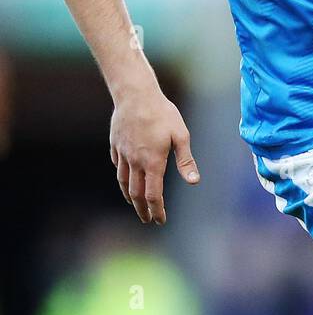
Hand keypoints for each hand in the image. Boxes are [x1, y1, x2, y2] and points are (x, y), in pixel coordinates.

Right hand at [109, 86, 199, 223]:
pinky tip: (125, 178)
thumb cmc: (162, 113)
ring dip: (130, 197)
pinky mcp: (115, 144)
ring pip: (124, 182)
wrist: (134, 94)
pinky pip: (118, 166)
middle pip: (136, 193)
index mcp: (153, 162)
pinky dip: (122, 177)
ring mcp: (123, 153)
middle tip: (147, 219)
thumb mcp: (181, 135)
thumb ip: (186, 160)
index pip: (153, 195)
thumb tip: (194, 181)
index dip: (157, 210)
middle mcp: (135, 162)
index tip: (160, 220)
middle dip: (142, 209)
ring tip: (134, 204)